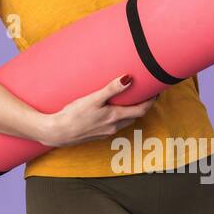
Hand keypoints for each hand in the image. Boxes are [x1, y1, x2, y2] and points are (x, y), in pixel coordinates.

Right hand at [40, 74, 159, 148]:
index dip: (151, 101)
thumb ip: (111, 89)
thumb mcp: (93, 99)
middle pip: (134, 116)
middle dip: (142, 106)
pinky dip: (118, 118)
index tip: (156, 91)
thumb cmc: (73, 115)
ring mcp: (105, 132)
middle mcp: (113, 127)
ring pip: (124, 122)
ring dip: (130, 112)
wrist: (57, 132)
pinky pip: (113, 126)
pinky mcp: (97, 135)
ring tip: (130, 100)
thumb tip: (129, 79)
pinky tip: (111, 111)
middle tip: (145, 93)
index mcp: (115, 117)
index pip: (141, 110)